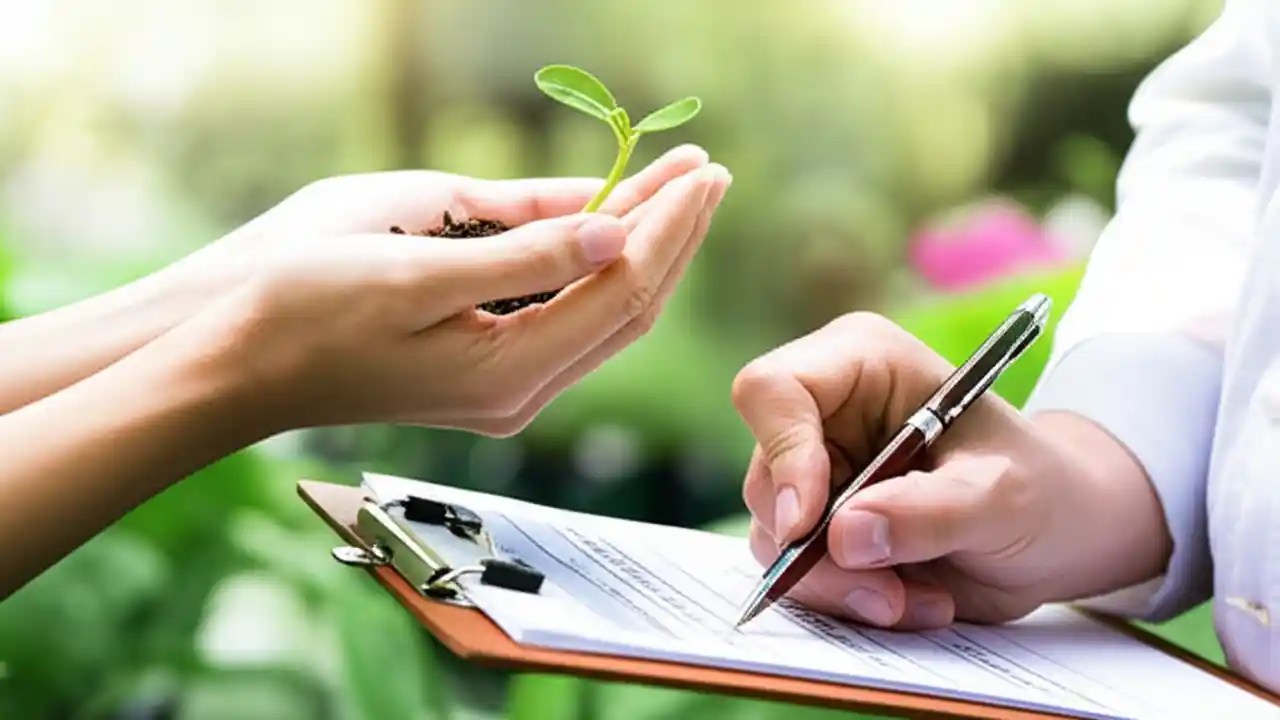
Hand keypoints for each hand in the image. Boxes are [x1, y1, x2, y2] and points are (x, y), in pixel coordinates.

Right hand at [201, 146, 729, 434]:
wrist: (229, 363)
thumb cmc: (300, 310)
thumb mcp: (413, 273)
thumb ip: (523, 258)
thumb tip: (616, 235)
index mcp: (508, 373)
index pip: (622, 292)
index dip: (668, 227)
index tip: (702, 170)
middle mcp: (519, 391)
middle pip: (628, 308)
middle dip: (673, 236)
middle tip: (710, 171)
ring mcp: (503, 386)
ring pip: (602, 314)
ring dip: (642, 249)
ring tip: (679, 190)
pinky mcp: (482, 371)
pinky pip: (564, 315)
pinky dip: (596, 268)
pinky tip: (612, 228)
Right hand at [730, 313, 1171, 628]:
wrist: (1061, 534)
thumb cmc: (1042, 489)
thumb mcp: (1004, 497)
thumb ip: (929, 512)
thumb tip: (844, 535)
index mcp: (860, 363)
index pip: (774, 390)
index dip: (782, 454)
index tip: (809, 525)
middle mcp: (823, 413)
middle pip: (767, 479)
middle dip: (819, 552)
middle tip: (885, 595)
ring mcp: (816, 473)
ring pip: (775, 538)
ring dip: (840, 586)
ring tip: (917, 601)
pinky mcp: (819, 529)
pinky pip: (800, 575)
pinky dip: (849, 602)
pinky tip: (911, 601)